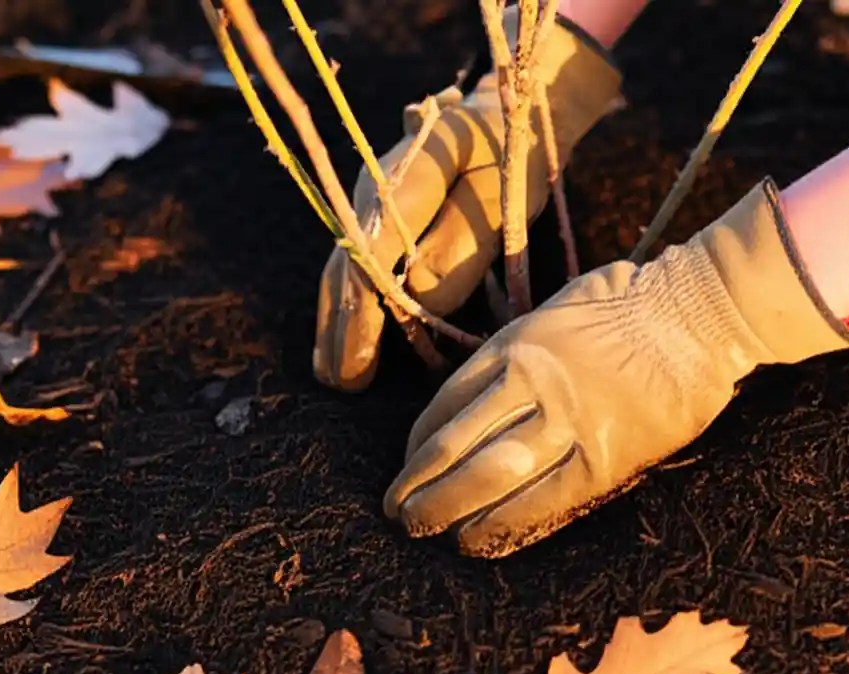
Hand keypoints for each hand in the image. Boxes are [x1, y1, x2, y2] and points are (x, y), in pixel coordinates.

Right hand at [313, 7, 622, 390]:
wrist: (502, 114)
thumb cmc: (512, 157)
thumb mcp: (504, 199)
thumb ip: (464, 245)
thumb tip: (419, 294)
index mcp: (405, 178)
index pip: (371, 257)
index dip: (361, 317)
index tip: (359, 365)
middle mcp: (373, 190)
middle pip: (346, 266)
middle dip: (341, 329)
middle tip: (343, 385)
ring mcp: (368, 201)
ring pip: (343, 268)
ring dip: (337, 323)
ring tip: (338, 375)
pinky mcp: (375, 216)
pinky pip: (354, 264)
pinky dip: (347, 304)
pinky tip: (344, 343)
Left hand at [383, 181, 848, 556]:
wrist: (700, 313)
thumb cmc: (632, 304)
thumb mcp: (555, 310)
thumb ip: (515, 351)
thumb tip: (479, 393)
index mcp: (516, 344)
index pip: (446, 404)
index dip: (419, 444)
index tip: (408, 465)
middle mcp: (531, 383)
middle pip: (455, 445)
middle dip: (418, 485)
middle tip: (397, 511)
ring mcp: (567, 422)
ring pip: (487, 476)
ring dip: (446, 509)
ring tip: (422, 530)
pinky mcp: (604, 459)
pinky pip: (540, 502)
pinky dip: (501, 525)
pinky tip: (476, 541)